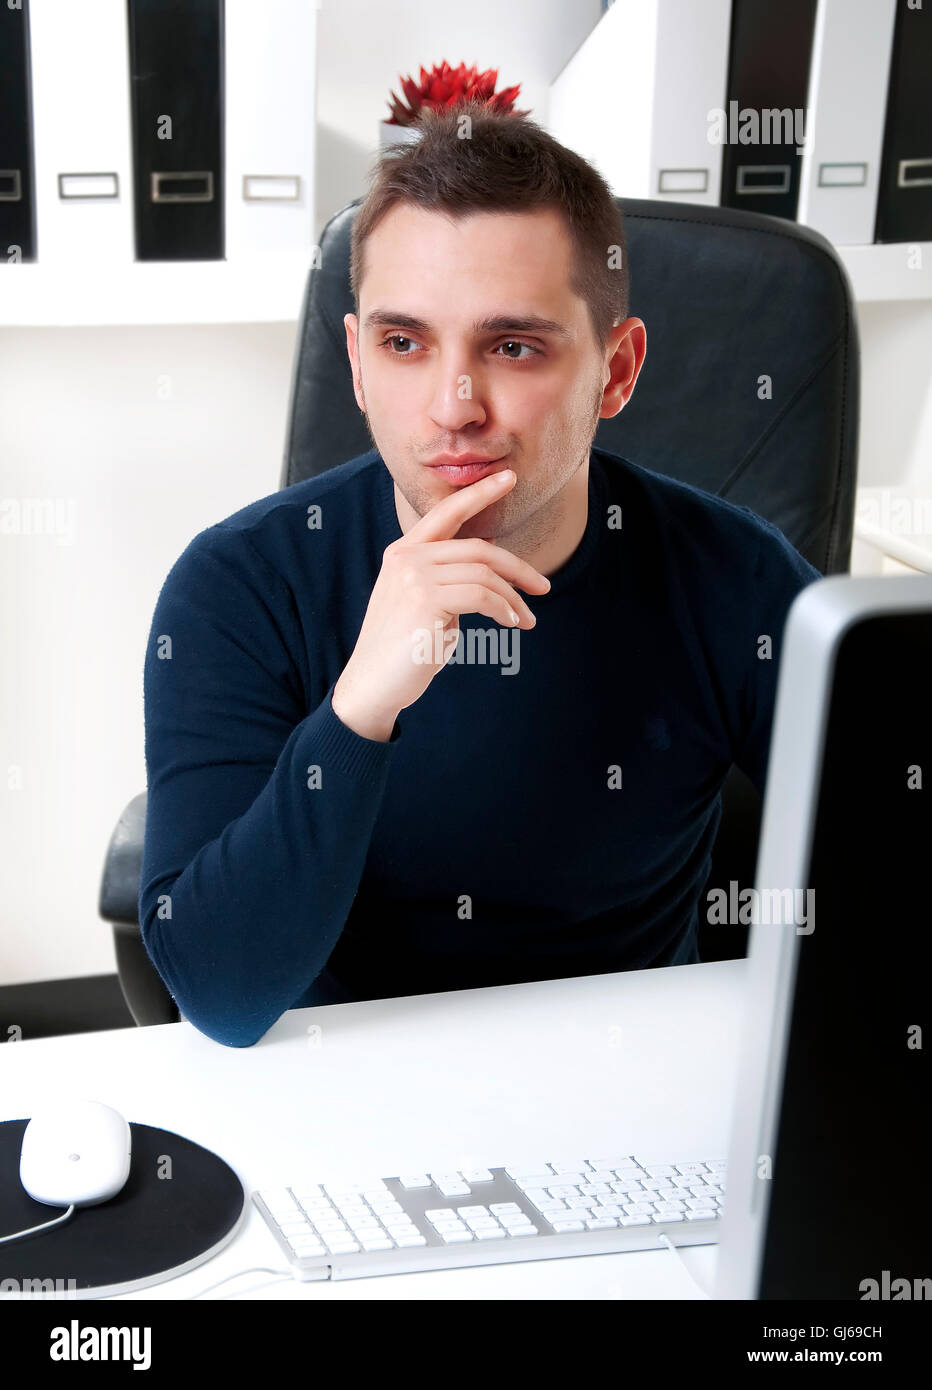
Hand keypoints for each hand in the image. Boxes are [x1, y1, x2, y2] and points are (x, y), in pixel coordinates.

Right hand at [332, 468, 550, 739]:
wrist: (372, 685)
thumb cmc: (403, 649)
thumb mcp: (424, 602)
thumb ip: (448, 576)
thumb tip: (488, 556)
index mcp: (403, 552)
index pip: (447, 512)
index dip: (480, 493)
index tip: (509, 478)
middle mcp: (407, 557)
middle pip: (479, 549)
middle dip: (518, 568)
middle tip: (543, 587)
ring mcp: (414, 577)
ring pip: (485, 574)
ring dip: (513, 598)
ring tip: (526, 619)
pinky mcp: (425, 601)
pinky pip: (482, 596)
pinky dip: (504, 609)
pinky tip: (511, 623)